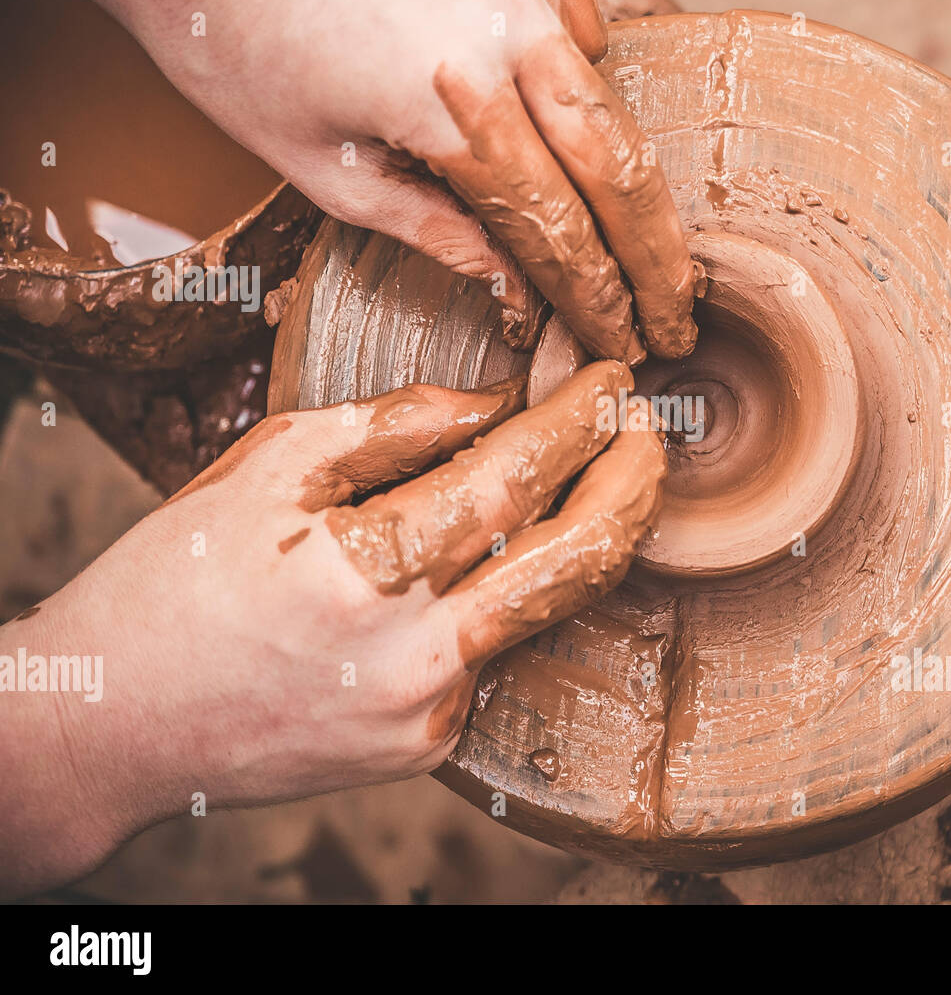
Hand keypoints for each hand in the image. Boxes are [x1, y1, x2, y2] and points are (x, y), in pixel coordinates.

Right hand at [0, 361, 664, 894]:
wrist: (119, 722)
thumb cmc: (177, 579)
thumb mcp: (266, 468)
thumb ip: (390, 427)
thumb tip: (492, 403)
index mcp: (362, 568)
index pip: (510, 477)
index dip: (575, 421)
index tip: (610, 383)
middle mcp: (411, 653)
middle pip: (571, 556)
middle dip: (634, 481)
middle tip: (654, 428)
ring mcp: (426, 711)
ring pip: (551, 608)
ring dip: (600, 535)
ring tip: (620, 476)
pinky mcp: (427, 745)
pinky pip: (496, 651)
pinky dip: (510, 594)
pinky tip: (505, 556)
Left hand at [23, 0, 702, 360]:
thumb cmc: (228, 35)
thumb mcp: (315, 163)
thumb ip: (428, 228)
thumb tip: (511, 283)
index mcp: (444, 100)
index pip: (553, 226)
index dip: (595, 298)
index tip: (621, 345)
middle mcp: (503, 26)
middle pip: (620, 164)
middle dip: (657, 256)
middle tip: (677, 319)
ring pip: (609, 90)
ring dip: (628, 177)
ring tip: (637, 242)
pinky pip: (580, 15)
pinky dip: (580, 73)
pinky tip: (564, 114)